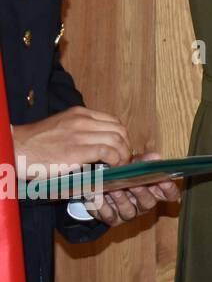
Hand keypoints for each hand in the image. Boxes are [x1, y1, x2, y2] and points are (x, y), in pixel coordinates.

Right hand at [12, 107, 130, 176]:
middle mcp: (82, 120)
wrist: (14, 149)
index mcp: (80, 114)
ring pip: (117, 139)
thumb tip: (100, 147)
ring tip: (119, 165)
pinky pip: (108, 151)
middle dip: (126, 146)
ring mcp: (80, 134)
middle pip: (120, 129)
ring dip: (124, 154)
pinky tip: (113, 167)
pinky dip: (116, 159)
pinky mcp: (76, 150)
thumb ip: (81, 132)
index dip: (122, 136)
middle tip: (123, 159)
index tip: (121, 149)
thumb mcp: (62, 129)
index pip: (114, 121)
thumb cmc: (35, 144)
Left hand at [84, 151, 180, 225]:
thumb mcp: (134, 166)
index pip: (170, 194)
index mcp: (155, 191)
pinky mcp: (112, 219)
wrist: (102, 187)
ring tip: (114, 188)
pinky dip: (103, 206)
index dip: (170, 189)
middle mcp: (144, 205)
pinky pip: (109, 215)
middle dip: (141, 193)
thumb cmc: (124, 175)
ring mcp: (128, 213)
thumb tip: (155, 157)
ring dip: (121, 200)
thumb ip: (144, 162)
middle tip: (135, 183)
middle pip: (149, 203)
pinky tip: (98, 196)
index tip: (164, 180)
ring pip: (129, 211)